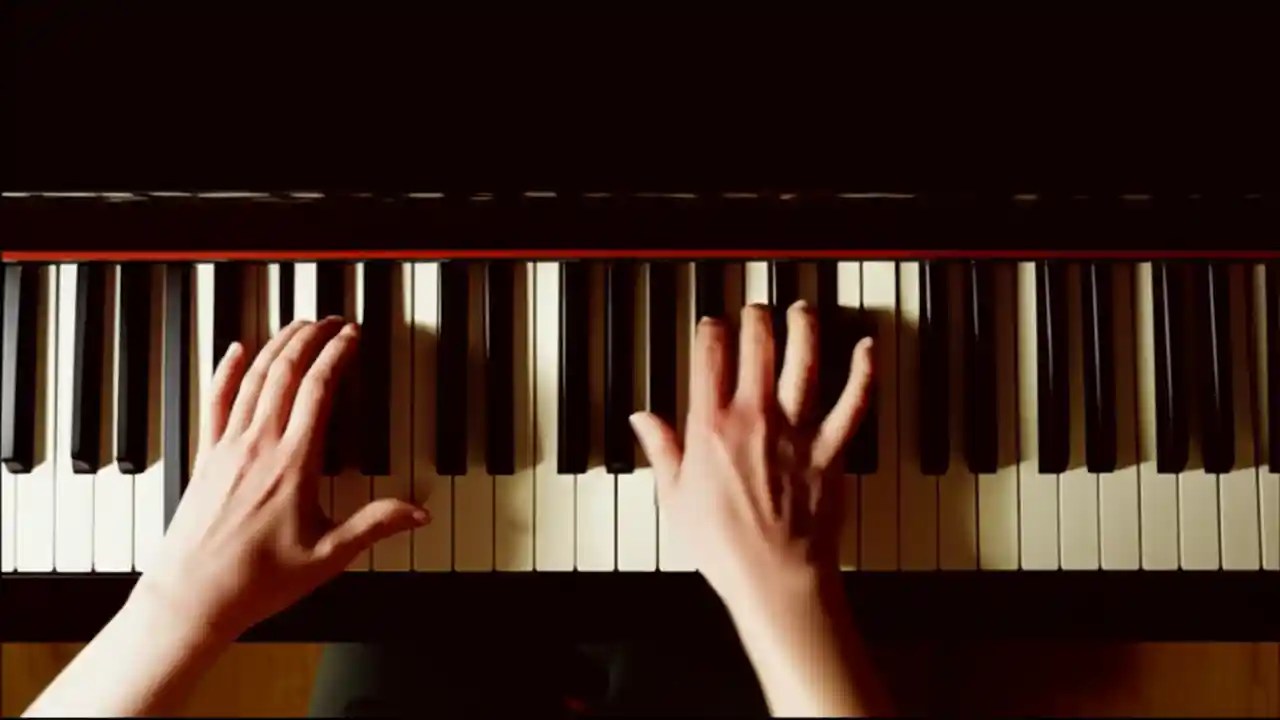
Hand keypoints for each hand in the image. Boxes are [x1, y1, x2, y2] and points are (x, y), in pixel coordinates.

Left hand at [134, 317, 428, 639]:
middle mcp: (258, 446)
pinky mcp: (206, 457)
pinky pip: (216, 402)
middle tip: (330, 322)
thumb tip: (416, 512)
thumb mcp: (326, 556)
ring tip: (297, 327)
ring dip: (277, 346)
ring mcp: (228, 448)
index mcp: (292, 465)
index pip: (319, 391)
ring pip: (253, 379)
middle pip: (285, 373)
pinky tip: (234, 351)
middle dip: (310, 339)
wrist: (193, 597)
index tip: (351, 337)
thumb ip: (374, 526)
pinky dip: (227, 371)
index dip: (337, 356)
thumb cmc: (256, 581)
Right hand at [630, 301, 872, 615]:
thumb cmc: (723, 546)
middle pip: (757, 347)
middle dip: (756, 319)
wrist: (774, 577)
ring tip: (801, 310)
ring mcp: (796, 431)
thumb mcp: (674, 498)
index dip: (711, 331)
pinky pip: (853, 403)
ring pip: (803, 362)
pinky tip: (867, 348)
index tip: (712, 325)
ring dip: (803, 328)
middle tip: (756, 311)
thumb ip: (662, 450)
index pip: (708, 357)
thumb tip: (642, 418)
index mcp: (711, 428)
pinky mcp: (830, 449)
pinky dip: (863, 372)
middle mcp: (755, 418)